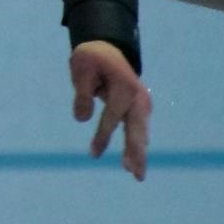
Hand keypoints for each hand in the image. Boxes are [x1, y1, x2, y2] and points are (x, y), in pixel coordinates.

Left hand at [69, 41, 151, 180]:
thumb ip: (82, 92)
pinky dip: (138, 145)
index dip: (103, 135)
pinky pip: (139, 129)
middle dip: (137, 151)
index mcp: (124, 86)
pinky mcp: (140, 108)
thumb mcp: (82, 68)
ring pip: (140, 131)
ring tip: (136, 174)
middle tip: (136, 174)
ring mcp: (142, 102)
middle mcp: (137, 96)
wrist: (108, 49)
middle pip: (136, 127)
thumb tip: (82, 118)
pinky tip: (136, 161)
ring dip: (139, 152)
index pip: (113, 115)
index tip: (93, 154)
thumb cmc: (92, 59)